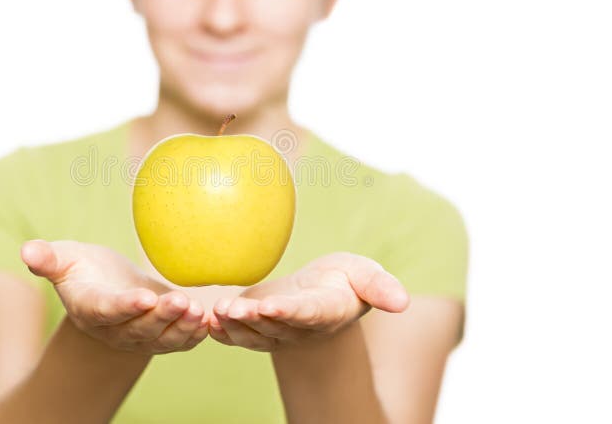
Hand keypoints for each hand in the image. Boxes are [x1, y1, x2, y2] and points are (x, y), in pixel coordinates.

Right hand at [20, 239, 208, 354]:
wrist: (105, 287)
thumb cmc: (82, 268)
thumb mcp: (64, 258)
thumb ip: (47, 258)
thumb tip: (26, 251)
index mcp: (91, 307)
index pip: (108, 310)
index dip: (125, 307)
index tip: (144, 298)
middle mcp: (116, 328)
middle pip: (140, 327)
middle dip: (162, 316)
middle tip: (183, 302)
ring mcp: (140, 336)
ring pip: (163, 337)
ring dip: (182, 327)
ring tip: (200, 312)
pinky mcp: (162, 336)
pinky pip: (178, 341)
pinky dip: (194, 334)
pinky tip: (209, 321)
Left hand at [209, 252, 408, 351]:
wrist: (324, 294)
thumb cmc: (345, 280)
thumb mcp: (366, 275)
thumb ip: (380, 286)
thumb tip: (403, 302)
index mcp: (327, 311)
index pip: (309, 313)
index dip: (290, 312)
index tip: (273, 306)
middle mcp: (300, 327)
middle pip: (275, 326)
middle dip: (252, 319)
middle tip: (232, 309)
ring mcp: (277, 332)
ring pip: (253, 333)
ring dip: (233, 325)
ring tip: (216, 312)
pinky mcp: (257, 329)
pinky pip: (239, 336)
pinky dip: (222, 332)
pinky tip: (208, 323)